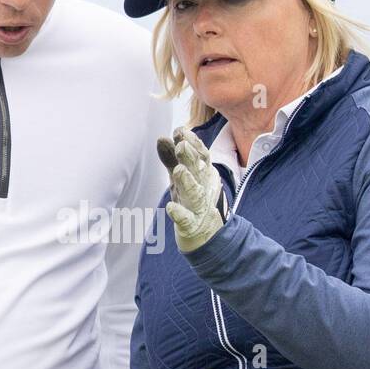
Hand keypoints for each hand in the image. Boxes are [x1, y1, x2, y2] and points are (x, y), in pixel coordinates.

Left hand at [156, 127, 222, 252]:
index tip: (180, 131)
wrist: (207, 237)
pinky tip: (172, 208)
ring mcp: (200, 208)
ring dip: (188, 182)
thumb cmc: (192, 202)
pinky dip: (180, 214)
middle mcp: (205, 189)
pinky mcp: (192, 227)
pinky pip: (187, 221)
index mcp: (204, 175)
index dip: (192, 143)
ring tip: (178, 171)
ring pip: (195, 194)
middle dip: (191, 157)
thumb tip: (162, 137)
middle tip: (181, 145)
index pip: (202, 156)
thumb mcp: (181, 178)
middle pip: (200, 171)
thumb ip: (172, 158)